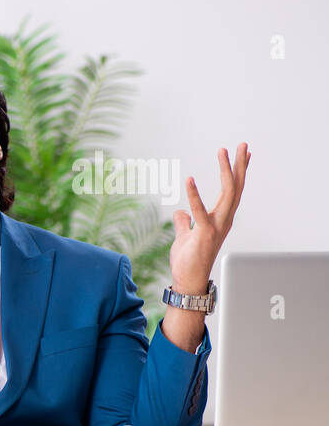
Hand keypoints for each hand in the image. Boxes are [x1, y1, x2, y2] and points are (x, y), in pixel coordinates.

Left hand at [170, 143, 250, 293]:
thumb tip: (181, 212)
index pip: (232, 190)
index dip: (238, 172)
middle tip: (243, 144)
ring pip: (227, 193)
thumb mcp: (184, 236)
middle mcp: (223, 220)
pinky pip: (200, 211)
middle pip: (236, 187)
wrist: (187, 281)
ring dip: (226, 171)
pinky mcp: (204, 234)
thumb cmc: (188, 260)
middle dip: (239, 165)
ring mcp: (216, 226)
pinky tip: (189, 179)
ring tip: (224, 151)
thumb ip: (184, 222)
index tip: (244, 154)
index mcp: (220, 218)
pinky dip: (194, 195)